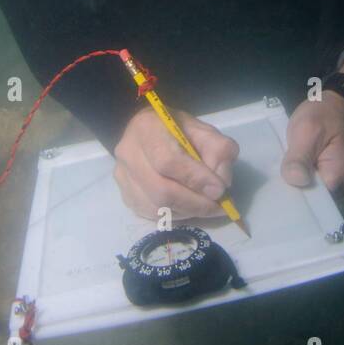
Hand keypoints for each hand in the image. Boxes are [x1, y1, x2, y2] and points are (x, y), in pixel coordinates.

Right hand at [113, 107, 238, 221]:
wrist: (149, 133)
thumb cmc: (179, 130)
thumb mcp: (205, 131)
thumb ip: (218, 151)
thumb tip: (220, 185)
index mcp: (147, 128)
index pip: (167, 161)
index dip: (195, 179)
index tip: (219, 189)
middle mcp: (128, 153)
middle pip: (160, 191)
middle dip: (195, 203)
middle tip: (218, 205)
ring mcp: (123, 177)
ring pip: (156, 208)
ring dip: (188, 212)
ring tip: (207, 206)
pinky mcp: (126, 196)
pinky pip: (152, 216)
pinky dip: (177, 215)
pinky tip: (189, 206)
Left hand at [281, 94, 343, 195]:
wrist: (335, 107)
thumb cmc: (323, 116)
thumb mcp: (307, 131)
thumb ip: (300, 157)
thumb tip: (296, 181)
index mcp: (340, 177)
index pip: (316, 200)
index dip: (296, 196)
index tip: (275, 194)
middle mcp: (342, 187)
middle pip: (313, 200)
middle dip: (293, 194)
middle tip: (268, 186)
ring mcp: (336, 185)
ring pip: (311, 194)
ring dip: (294, 187)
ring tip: (273, 181)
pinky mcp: (327, 180)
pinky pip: (311, 186)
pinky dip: (298, 181)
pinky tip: (283, 176)